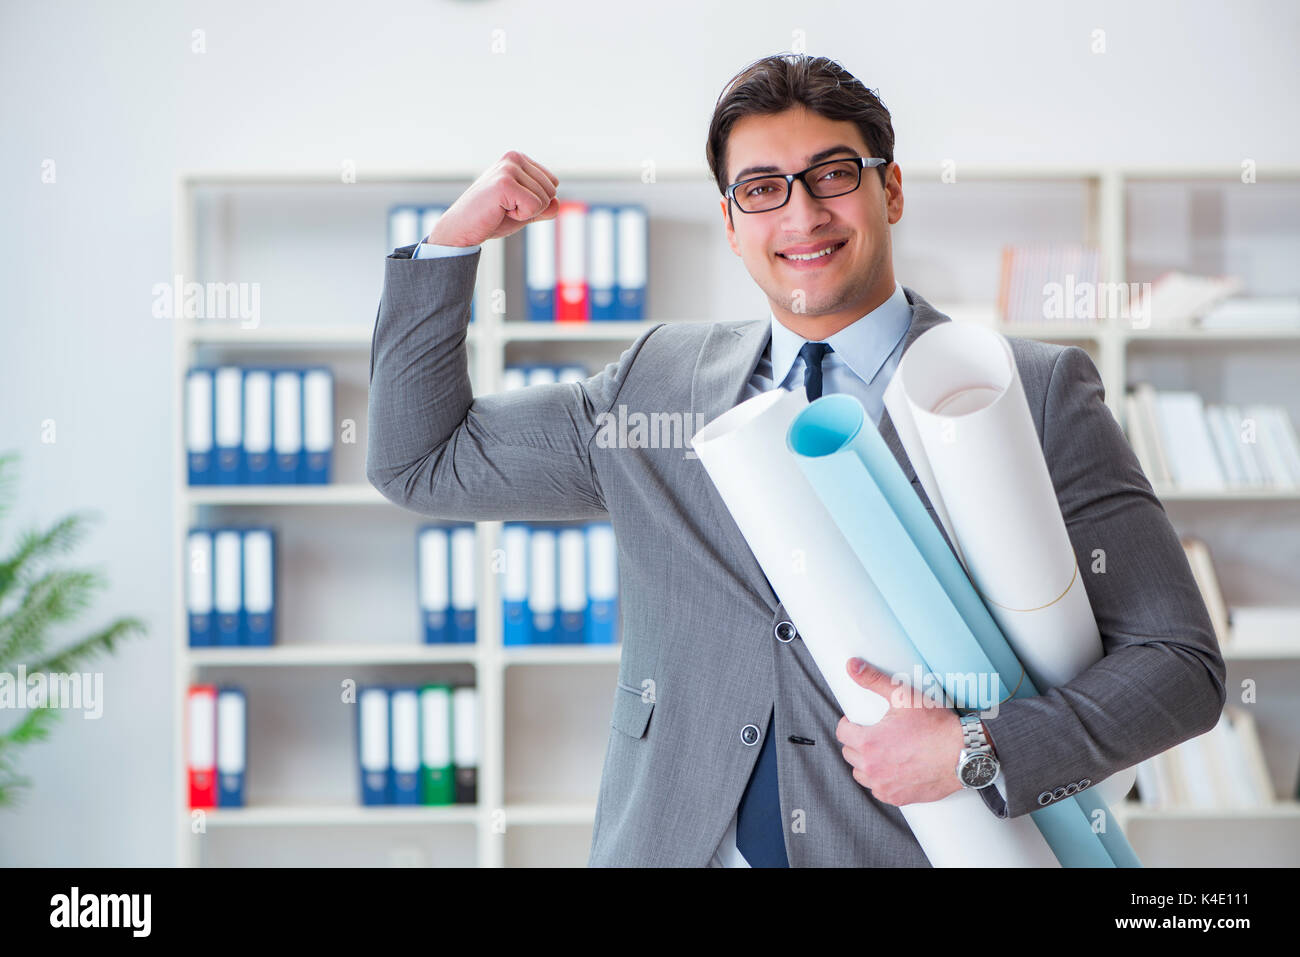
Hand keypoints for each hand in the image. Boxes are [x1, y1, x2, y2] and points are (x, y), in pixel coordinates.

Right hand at [427, 150, 559, 246]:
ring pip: (544, 200)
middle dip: (533, 207)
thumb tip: (557, 203)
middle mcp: (513, 158)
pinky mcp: (505, 183)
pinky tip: (500, 211)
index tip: (512, 203)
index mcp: (518, 158)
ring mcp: (508, 169)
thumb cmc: (492, 218)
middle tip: (506, 208)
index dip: (537, 202)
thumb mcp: (524, 211)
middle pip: (551, 191)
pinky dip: (521, 216)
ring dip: (525, 212)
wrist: (462, 229)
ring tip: (501, 209)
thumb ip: (544, 207)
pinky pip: (535, 207)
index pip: (553, 183)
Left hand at [835, 657, 965, 805]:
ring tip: (882, 750)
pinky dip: (882, 781)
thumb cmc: (936, 726)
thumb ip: (874, 680)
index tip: (857, 721)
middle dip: (857, 741)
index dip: (849, 723)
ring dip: (866, 763)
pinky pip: (879, 790)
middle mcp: (872, 768)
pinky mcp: (898, 798)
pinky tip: (893, 769)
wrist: (964, 753)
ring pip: (861, 774)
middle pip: (850, 753)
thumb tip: (852, 665)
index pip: (842, 733)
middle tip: (874, 733)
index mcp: (868, 743)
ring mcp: (885, 786)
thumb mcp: (903, 696)